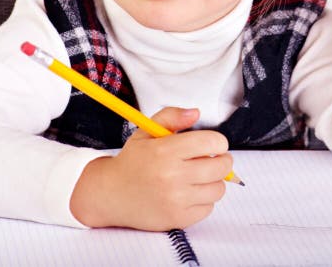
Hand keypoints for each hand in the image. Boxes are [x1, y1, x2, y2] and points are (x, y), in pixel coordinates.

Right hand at [69, 107, 231, 230]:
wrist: (109, 194)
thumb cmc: (132, 162)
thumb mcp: (147, 132)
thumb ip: (172, 116)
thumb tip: (195, 113)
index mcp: (166, 150)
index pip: (212, 142)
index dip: (218, 142)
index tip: (214, 145)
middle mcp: (172, 175)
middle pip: (221, 167)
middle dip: (222, 160)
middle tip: (213, 160)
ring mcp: (176, 200)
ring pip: (218, 189)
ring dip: (213, 181)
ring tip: (199, 177)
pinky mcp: (177, 219)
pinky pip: (208, 208)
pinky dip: (203, 200)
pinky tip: (189, 193)